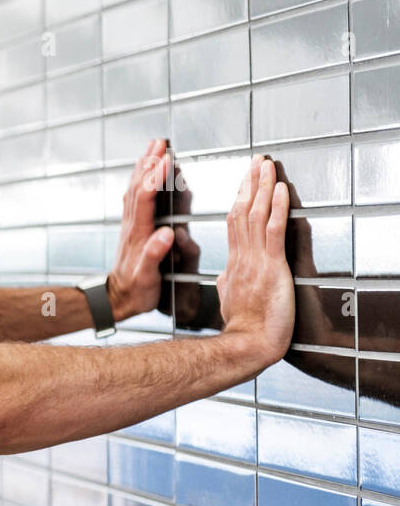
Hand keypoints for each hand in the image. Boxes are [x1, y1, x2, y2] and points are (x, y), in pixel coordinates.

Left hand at [107, 138, 175, 319]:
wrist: (117, 299)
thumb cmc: (136, 291)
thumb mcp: (147, 278)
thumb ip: (154, 255)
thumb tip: (166, 235)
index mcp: (139, 234)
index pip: (146, 200)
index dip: (154, 179)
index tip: (165, 160)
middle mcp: (133, 226)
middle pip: (139, 187)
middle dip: (149, 163)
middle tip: (159, 142)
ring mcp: (131, 225)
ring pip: (135, 189)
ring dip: (143, 167)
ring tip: (152, 147)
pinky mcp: (132, 228)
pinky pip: (135, 198)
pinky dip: (140, 180)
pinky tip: (144, 172)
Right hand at [217, 155, 294, 365]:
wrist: (248, 343)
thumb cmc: (242, 327)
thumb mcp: (228, 299)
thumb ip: (228, 281)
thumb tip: (226, 275)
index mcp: (233, 263)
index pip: (235, 223)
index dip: (240, 199)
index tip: (244, 182)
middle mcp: (242, 257)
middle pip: (243, 212)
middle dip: (250, 184)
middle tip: (256, 162)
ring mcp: (255, 261)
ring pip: (256, 216)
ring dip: (262, 187)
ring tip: (267, 166)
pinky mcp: (271, 267)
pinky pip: (273, 231)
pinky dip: (276, 208)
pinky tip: (279, 190)